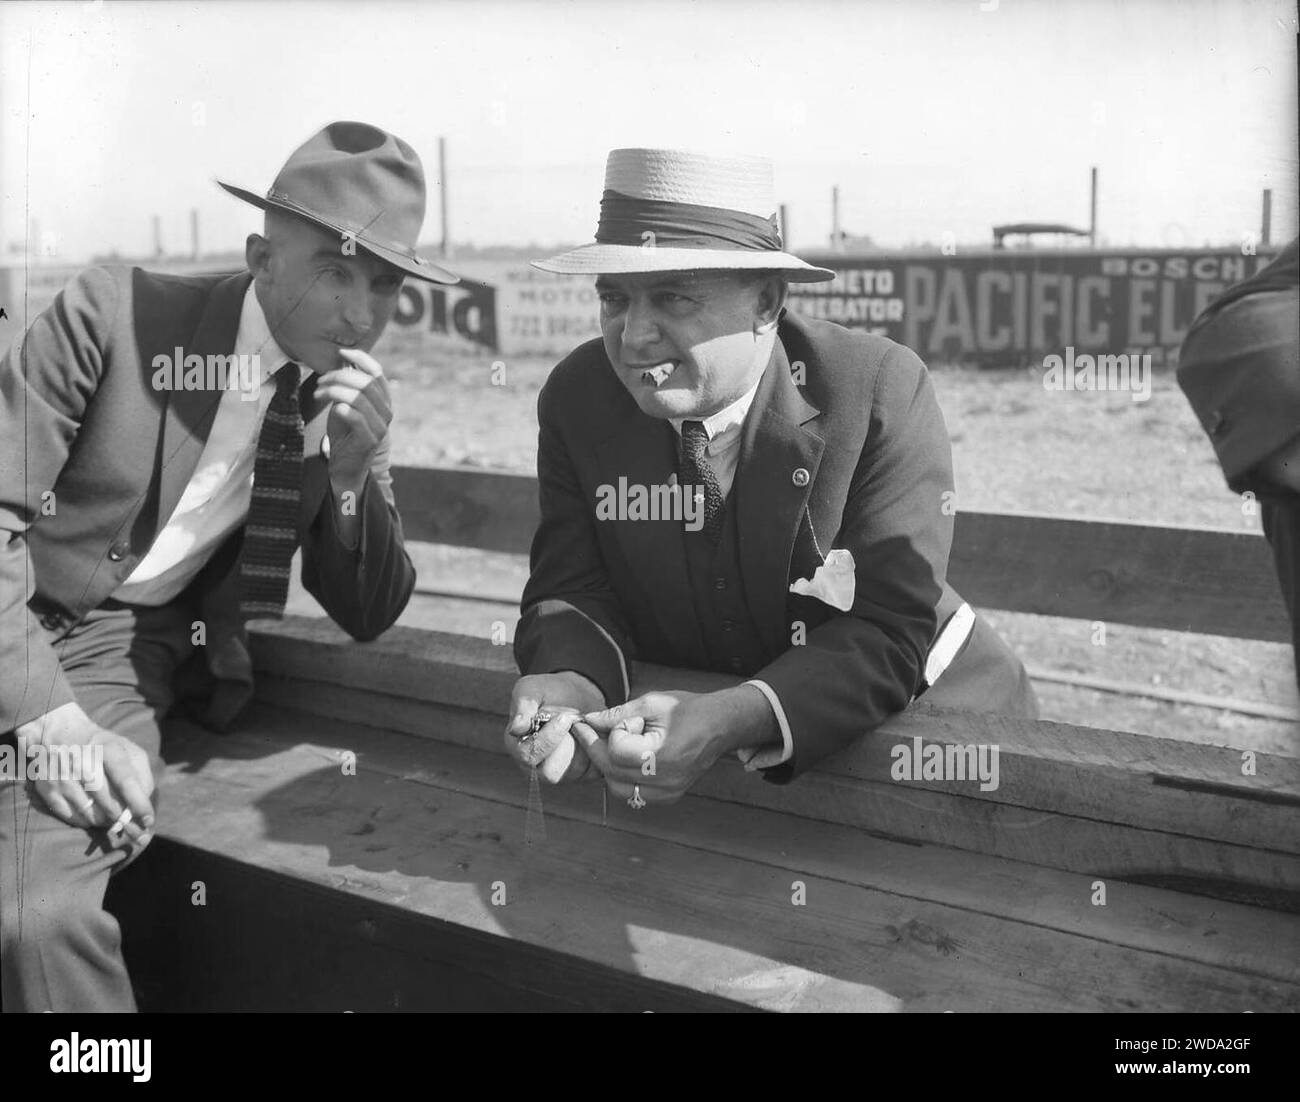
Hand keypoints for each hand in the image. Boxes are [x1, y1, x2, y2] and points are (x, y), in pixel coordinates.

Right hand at [15, 702, 154, 848]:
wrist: (60, 733)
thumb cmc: (102, 746)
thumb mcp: (127, 750)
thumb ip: (141, 774)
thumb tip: (144, 802)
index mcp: (108, 749)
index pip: (126, 780)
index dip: (138, 802)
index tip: (149, 819)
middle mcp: (83, 762)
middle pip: (109, 802)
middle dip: (124, 818)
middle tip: (131, 824)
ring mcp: (63, 776)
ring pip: (91, 814)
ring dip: (106, 821)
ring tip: (111, 816)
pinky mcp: (47, 789)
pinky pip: (72, 818)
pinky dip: (86, 821)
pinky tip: (92, 813)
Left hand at [316, 348, 391, 489]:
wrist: (346, 467)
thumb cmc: (345, 435)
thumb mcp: (346, 406)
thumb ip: (348, 388)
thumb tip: (341, 362)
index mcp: (383, 401)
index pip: (377, 373)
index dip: (361, 358)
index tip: (341, 352)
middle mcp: (386, 413)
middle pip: (366, 383)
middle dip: (339, 377)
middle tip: (320, 380)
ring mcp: (380, 428)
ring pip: (359, 398)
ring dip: (334, 391)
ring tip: (318, 394)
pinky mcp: (369, 441)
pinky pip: (357, 418)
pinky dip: (343, 409)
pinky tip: (333, 409)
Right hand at [504, 672, 604, 783]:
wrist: (575, 694)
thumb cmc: (548, 691)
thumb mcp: (532, 688)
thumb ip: (523, 705)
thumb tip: (517, 728)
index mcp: (518, 746)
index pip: (528, 756)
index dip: (547, 740)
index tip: (563, 718)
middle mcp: (537, 765)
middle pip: (550, 772)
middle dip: (567, 745)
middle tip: (576, 720)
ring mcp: (560, 773)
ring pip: (574, 773)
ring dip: (583, 746)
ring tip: (583, 724)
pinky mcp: (583, 773)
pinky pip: (593, 771)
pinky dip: (597, 750)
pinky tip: (593, 732)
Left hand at [579, 688, 759, 804]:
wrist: (721, 725)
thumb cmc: (688, 709)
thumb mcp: (651, 704)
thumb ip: (617, 714)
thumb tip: (589, 720)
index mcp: (662, 755)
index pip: (616, 751)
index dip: (611, 732)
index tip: (617, 720)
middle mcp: (665, 780)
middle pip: (612, 773)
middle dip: (598, 751)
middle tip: (595, 731)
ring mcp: (667, 792)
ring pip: (618, 788)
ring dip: (609, 766)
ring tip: (617, 744)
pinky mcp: (669, 797)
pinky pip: (634, 794)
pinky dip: (625, 777)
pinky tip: (630, 758)